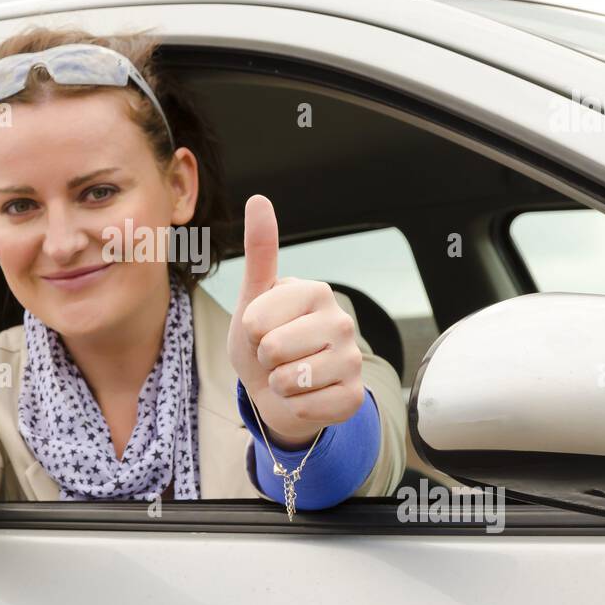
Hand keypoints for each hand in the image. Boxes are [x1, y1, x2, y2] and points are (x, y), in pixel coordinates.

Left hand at [226, 195, 366, 448]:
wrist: (275, 389)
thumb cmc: (262, 340)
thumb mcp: (252, 298)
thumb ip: (259, 251)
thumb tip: (259, 198)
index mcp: (316, 292)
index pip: (258, 318)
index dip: (249, 331)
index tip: (261, 330)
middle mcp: (342, 321)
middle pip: (274, 348)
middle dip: (264, 359)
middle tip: (275, 356)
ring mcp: (353, 360)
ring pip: (291, 379)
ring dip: (279, 384)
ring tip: (289, 375)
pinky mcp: (354, 396)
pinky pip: (308, 406)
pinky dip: (295, 406)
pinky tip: (305, 396)